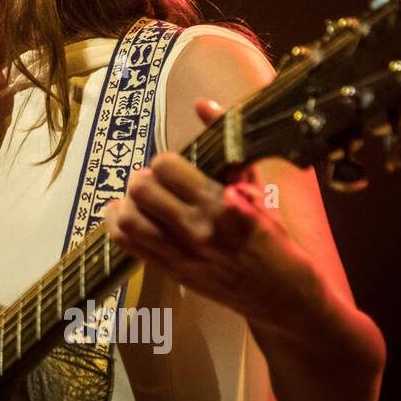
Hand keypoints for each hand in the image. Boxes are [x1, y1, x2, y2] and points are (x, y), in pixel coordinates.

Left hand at [102, 99, 322, 330]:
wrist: (283, 297)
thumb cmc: (273, 239)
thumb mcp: (257, 190)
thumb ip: (227, 148)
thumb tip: (203, 103)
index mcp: (221, 202)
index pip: (168, 167)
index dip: (165, 163)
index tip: (173, 167)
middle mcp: (198, 228)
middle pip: (142, 189)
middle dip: (144, 179)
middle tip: (153, 182)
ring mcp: (182, 254)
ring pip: (129, 219)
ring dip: (127, 204)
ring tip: (136, 200)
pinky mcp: (172, 273)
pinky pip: (128, 245)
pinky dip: (117, 226)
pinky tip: (123, 217)